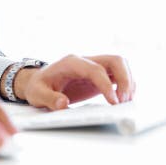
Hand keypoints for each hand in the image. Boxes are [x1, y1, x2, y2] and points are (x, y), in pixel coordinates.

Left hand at [18, 54, 134, 109]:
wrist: (38, 82)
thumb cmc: (38, 87)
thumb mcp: (37, 94)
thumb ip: (49, 98)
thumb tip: (63, 104)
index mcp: (71, 62)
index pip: (95, 69)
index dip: (107, 85)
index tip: (114, 102)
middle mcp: (86, 61)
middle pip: (115, 60)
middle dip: (125, 79)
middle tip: (124, 102)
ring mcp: (94, 66)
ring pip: (120, 65)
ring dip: (128, 82)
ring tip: (126, 102)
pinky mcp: (99, 76)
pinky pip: (119, 75)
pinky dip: (126, 85)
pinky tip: (124, 99)